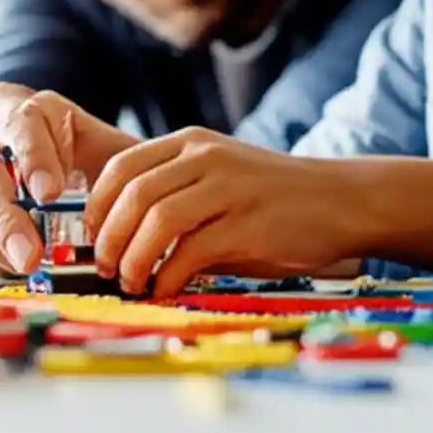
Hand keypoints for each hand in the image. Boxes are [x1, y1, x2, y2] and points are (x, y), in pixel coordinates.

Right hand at [0, 83, 138, 276]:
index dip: (34, 158)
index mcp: (7, 105)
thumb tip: (149, 199)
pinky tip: (0, 273)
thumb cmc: (70, 155)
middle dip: (4, 218)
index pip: (19, 123)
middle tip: (31, 256)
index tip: (52, 193)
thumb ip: (117, 163)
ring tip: (23, 269)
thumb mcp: (97, 145)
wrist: (22, 158)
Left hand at [84, 127, 366, 297]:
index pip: (121, 167)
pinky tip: (165, 289)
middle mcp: (205, 158)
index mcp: (190, 144)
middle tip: (102, 266)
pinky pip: (192, 250)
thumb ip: (173, 197)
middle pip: (133, 194)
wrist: (342, 200)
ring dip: (133, 257)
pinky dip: (169, 275)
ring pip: (157, 219)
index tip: (89, 235)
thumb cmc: (272, 199)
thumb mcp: (217, 181)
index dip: (96, 204)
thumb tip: (119, 239)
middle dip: (108, 236)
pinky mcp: (249, 223)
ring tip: (130, 281)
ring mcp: (229, 187)